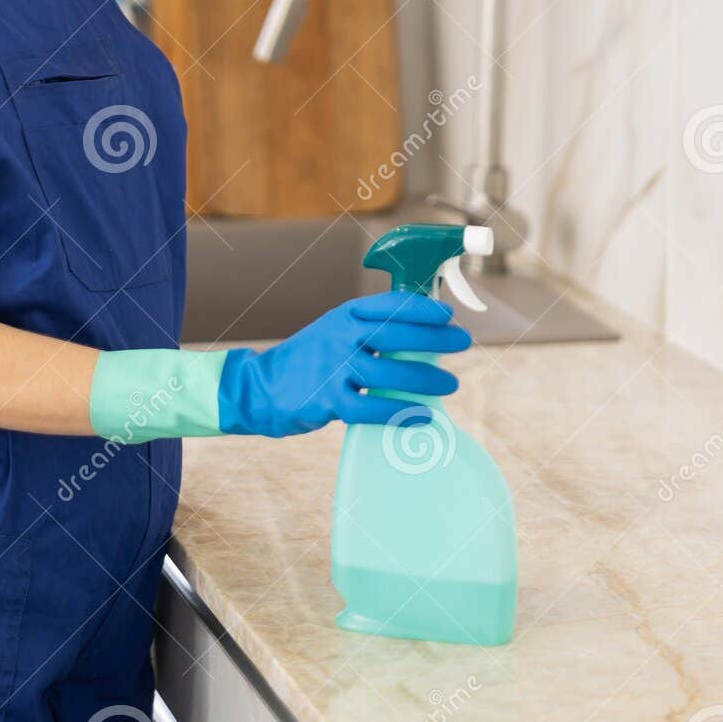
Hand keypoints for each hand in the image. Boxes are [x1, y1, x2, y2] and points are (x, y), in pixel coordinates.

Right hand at [216, 291, 471, 438]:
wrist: (260, 387)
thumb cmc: (308, 361)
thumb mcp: (333, 332)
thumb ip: (367, 332)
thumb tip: (419, 336)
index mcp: (343, 316)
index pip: (388, 305)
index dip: (421, 308)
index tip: (446, 315)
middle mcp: (339, 336)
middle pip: (395, 334)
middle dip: (434, 337)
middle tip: (462, 343)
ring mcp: (333, 367)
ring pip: (388, 371)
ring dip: (425, 377)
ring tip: (450, 383)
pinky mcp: (328, 399)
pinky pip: (372, 407)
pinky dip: (400, 412)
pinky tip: (421, 416)